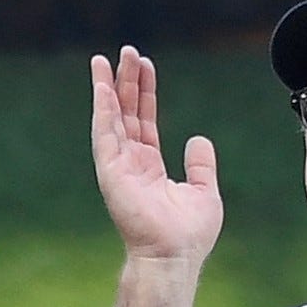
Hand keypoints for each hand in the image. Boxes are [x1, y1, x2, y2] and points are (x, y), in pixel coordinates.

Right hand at [90, 45, 221, 264]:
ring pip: (112, 117)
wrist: (175, 255)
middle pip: (126, 113)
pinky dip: (102, 108)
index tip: (146, 67)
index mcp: (150, 166)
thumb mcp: (204, 192)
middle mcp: (131, 162)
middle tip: (128, 52)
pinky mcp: (110, 171)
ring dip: (109, 87)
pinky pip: (105, 133)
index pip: (145, 121)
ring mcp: (119, 166)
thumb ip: (201, 164)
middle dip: (126, 82)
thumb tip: (199, 139)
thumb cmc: (190, 233)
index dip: (145, 93)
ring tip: (107, 58)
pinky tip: (102, 86)